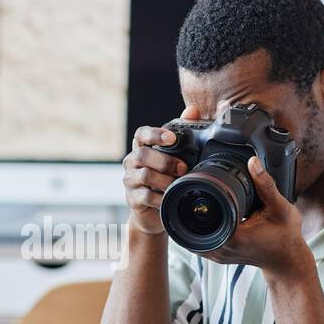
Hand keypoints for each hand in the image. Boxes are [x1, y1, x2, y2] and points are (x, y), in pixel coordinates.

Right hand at [121, 106, 198, 235]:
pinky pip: (145, 196)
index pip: (141, 134)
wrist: (153, 213)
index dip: (155, 134)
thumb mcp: (174, 157)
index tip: (172, 138)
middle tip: (183, 168)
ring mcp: (130, 181)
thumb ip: (182, 133)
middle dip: (165, 161)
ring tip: (178, 185)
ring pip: (144, 175)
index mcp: (142, 148)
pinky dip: (160, 198)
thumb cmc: (165, 180)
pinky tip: (169, 199)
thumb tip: (192, 110)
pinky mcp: (131, 199)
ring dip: (165, 180)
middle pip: (142, 154)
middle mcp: (132, 162)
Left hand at [197, 155, 314, 281]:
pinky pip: (200, 243)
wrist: (287, 259)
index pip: (205, 217)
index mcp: (235, 237)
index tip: (201, 187)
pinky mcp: (219, 257)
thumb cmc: (286, 235)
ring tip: (199, 203)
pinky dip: (199, 230)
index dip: (200, 201)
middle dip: (194, 208)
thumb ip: (265, 184)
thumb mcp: (279, 207)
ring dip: (193, 220)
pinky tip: (203, 217)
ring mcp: (219, 256)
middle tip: (198, 190)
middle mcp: (223, 249)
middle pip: (193, 226)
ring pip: (193, 237)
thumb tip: (253, 163)